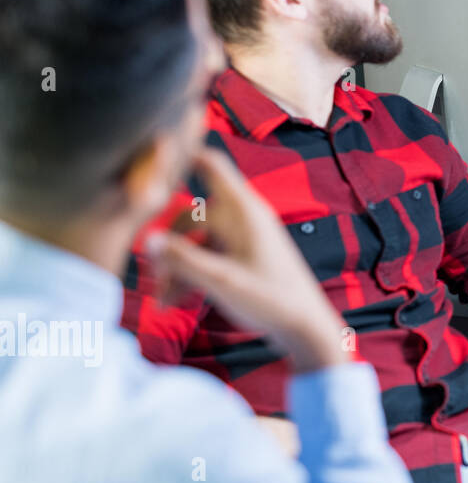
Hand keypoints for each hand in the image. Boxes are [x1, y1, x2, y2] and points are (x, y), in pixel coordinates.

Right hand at [143, 147, 349, 373]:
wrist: (305, 328)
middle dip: (166, 244)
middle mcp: (242, 217)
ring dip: (174, 266)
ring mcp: (242, 237)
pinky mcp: (241, 256)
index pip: (211, 165)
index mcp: (243, 211)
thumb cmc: (271, 301)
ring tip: (162, 303)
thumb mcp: (222, 282)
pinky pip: (205, 255)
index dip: (182, 154)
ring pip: (194, 239)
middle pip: (188, 214)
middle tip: (152, 280)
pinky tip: (172, 303)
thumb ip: (183, 260)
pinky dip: (188, 274)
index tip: (147, 154)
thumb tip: (146, 238)